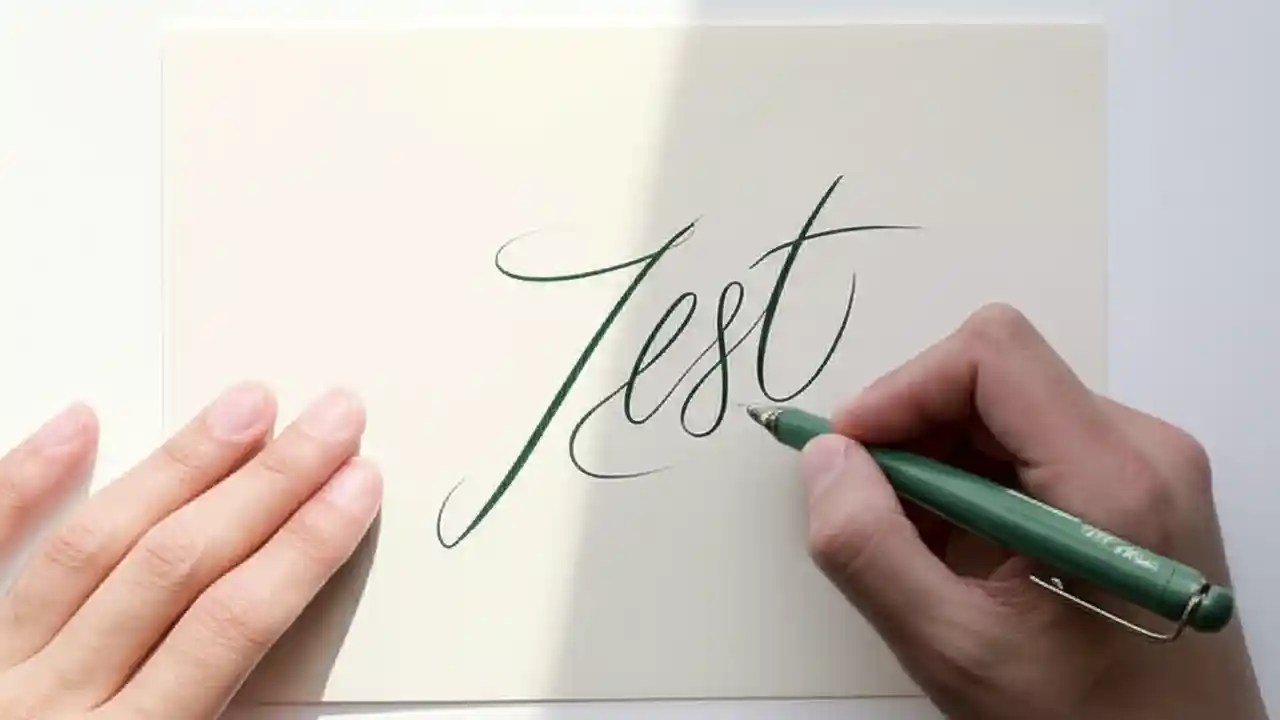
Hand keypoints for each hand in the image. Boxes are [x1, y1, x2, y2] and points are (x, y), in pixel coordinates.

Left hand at [0, 384, 381, 718]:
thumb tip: (282, 672)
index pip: (234, 626)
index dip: (306, 547)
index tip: (356, 487)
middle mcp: (55, 704)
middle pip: (181, 567)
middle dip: (269, 485)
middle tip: (329, 420)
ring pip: (96, 545)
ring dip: (181, 468)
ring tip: (246, 409)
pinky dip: (24, 480)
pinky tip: (79, 424)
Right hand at [800, 304, 1267, 719]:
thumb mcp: (956, 651)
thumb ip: (871, 550)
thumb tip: (826, 459)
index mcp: (1113, 481)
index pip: (992, 355)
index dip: (901, 389)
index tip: (846, 450)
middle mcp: (1144, 450)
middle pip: (996, 376)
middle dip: (912, 429)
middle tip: (867, 505)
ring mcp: (1146, 466)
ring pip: (1006, 407)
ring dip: (937, 460)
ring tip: (915, 543)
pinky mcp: (1136, 485)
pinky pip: (1030, 443)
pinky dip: (971, 481)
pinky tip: (956, 549)